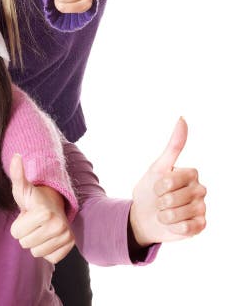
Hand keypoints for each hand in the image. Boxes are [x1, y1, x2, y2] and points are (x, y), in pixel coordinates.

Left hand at [9, 154, 74, 263]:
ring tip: (40, 227)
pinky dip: (47, 249)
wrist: (54, 203)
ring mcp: (66, 236)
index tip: (26, 214)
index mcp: (44, 213)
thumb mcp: (22, 187)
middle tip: (33, 221)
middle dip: (26, 233)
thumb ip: (17, 174)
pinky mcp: (71, 245)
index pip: (15, 234)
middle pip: (25, 244)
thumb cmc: (33, 198)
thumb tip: (16, 156)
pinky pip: (50, 259)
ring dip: (36, 242)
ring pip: (36, 253)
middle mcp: (58, 226)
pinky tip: (49, 236)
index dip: (17, 225)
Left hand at [129, 118, 206, 246]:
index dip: (162, 184)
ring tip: (164, 212)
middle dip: (161, 200)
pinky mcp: (200, 226)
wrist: (144, 215)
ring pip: (180, 212)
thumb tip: (183, 118)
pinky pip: (186, 227)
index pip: (177, 178)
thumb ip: (174, 145)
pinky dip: (173, 226)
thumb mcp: (158, 167)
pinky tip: (172, 223)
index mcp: (191, 174)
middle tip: (160, 201)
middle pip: (177, 196)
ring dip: (165, 214)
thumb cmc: (150, 189)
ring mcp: (202, 209)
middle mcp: (200, 190)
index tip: (157, 186)